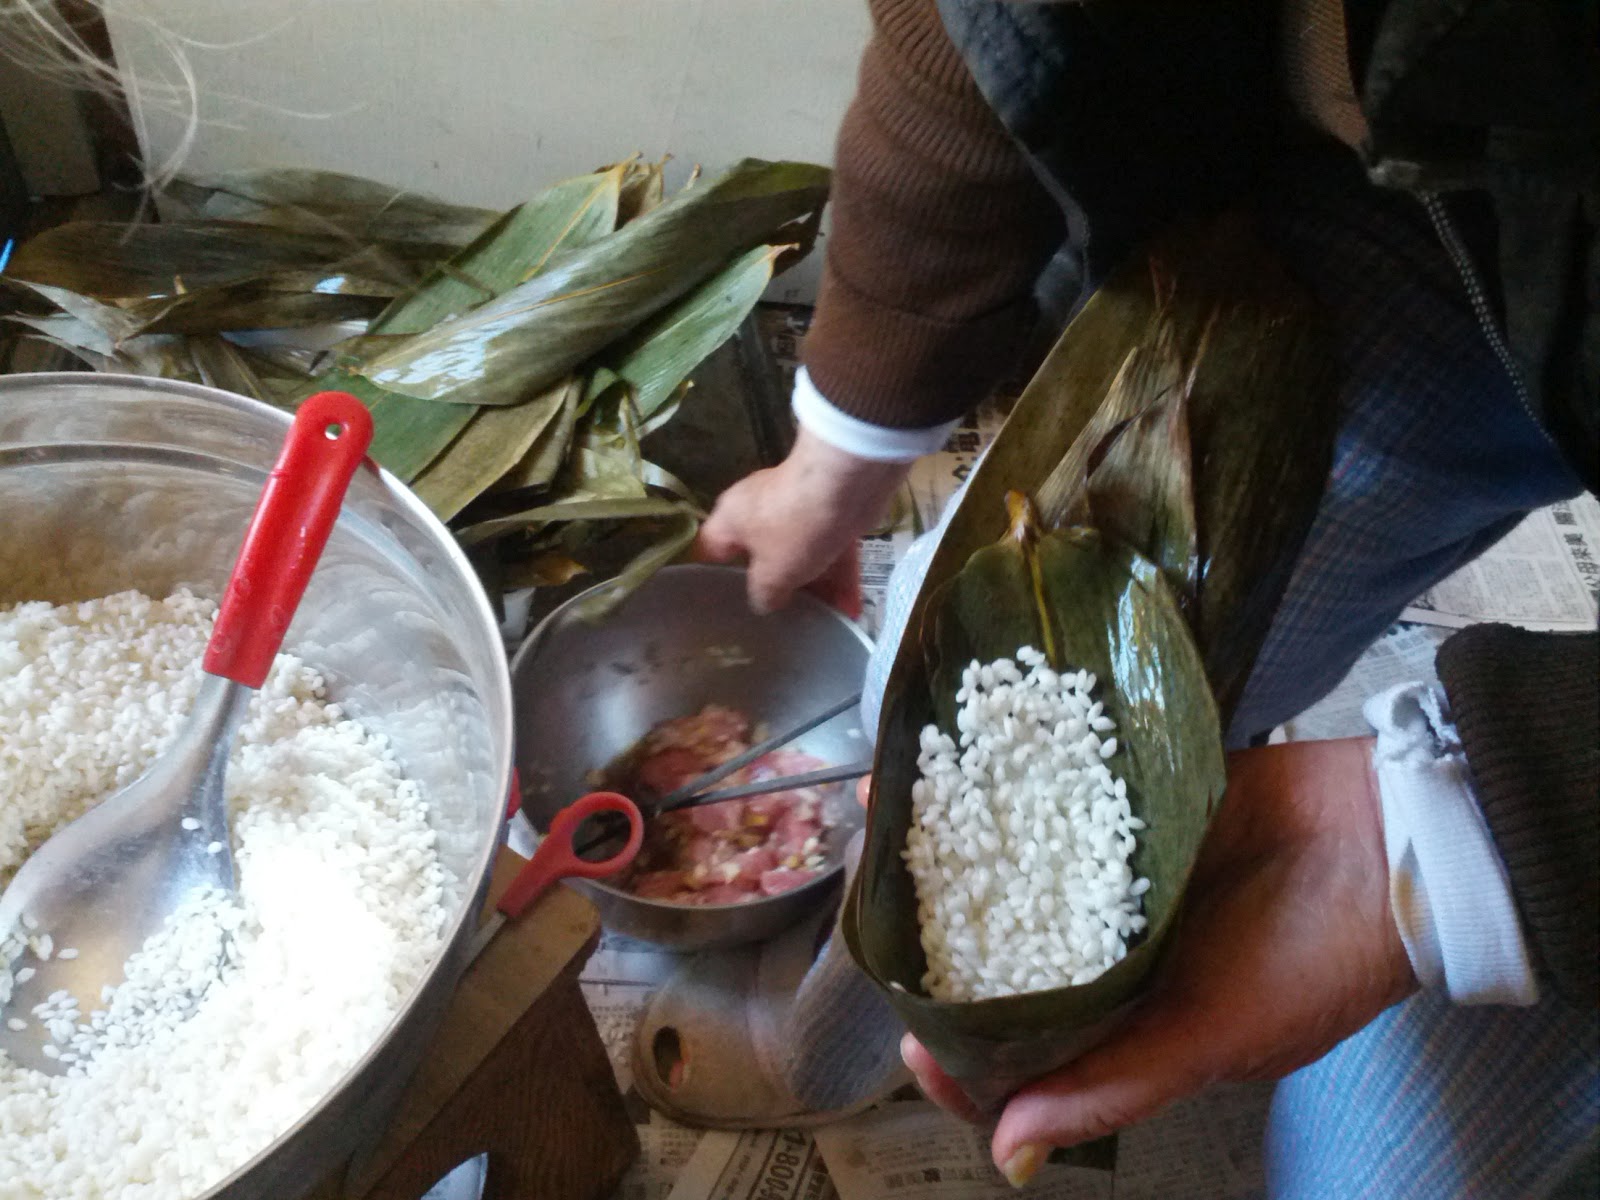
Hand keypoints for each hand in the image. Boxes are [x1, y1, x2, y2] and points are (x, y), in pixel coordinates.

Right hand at [696, 429, 910, 612]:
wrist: (846, 484)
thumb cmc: (792, 528)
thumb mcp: (771, 574)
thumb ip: (763, 594)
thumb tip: (764, 603)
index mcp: (730, 520)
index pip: (710, 551)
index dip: (715, 579)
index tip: (728, 607)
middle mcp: (758, 512)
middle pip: (761, 558)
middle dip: (778, 590)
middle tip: (783, 622)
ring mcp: (796, 510)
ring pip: (801, 557)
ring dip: (817, 590)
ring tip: (826, 624)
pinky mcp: (830, 513)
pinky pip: (830, 551)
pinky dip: (840, 578)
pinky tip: (852, 608)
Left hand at [899, 737, 1417, 1186]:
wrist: (1391, 838)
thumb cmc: (1312, 958)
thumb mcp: (1214, 1038)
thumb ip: (1112, 1086)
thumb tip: (1007, 1158)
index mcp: (1122, 1018)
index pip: (1021, 1054)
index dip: (962, 1055)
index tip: (913, 1039)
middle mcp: (1104, 945)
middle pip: (999, 951)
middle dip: (936, 939)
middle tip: (876, 910)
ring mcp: (1110, 868)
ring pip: (1010, 867)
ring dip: (953, 849)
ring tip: (890, 820)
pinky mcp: (1124, 798)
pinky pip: (1051, 796)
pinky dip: (1005, 786)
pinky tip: (955, 766)